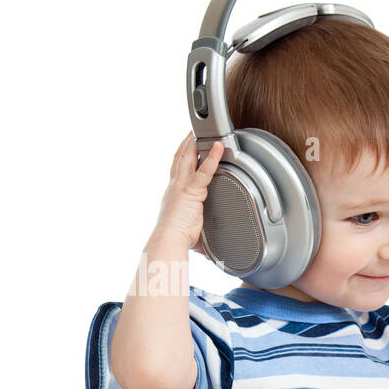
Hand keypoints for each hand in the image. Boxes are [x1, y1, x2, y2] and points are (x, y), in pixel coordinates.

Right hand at [151, 132, 223, 253]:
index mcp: (173, 195)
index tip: (185, 150)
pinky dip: (212, 158)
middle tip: (191, 133)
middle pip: (179, 159)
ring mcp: (182, 186)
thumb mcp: (189, 234)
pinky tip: (219, 149)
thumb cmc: (176, 238)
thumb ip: (200, 238)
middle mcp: (175, 187)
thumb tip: (210, 255)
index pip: (177, 172)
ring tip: (203, 134)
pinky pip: (204, 171)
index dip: (180, 159)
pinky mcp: (192, 190)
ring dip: (195, 144)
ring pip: (188, 158)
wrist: (169, 239)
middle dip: (186, 145)